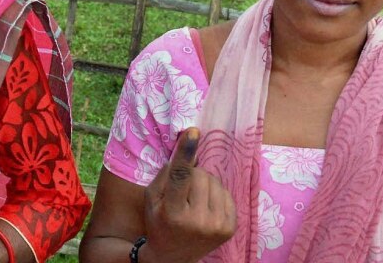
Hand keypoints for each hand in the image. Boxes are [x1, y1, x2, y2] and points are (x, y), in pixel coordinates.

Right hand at [142, 128, 235, 262]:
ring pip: (215, 182)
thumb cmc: (158, 221)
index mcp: (173, 213)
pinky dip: (215, 194)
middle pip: (200, 175)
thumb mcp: (152, 197)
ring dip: (204, 184)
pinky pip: (226, 193)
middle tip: (183, 190)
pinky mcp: (230, 229)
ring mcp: (216, 226)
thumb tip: (190, 149)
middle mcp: (197, 221)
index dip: (187, 152)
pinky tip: (205, 206)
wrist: (172, 256)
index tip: (193, 132)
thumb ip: (167, 173)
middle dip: (192, 175)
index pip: (181, 176)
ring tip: (194, 200)